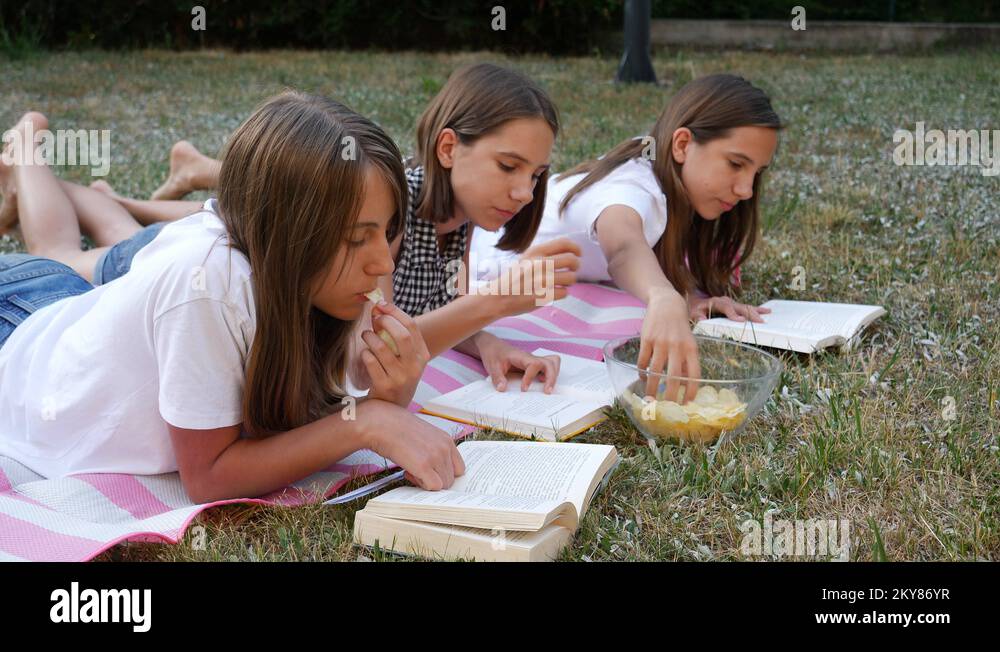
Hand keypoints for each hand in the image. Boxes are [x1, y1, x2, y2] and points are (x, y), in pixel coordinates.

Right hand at [359, 400, 465, 489]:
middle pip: (451, 479)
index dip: (445, 474)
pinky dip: (421, 485)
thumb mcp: (424, 436)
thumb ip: (434, 450)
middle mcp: (444, 448)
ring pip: (443, 485)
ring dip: (427, 483)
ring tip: (412, 470)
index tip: (432, 473)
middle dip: (434, 480)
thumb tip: (435, 470)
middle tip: (418, 472)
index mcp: (446, 440)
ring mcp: (435, 457)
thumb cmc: (396, 428)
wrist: (380, 422)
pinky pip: (433, 487)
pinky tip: (408, 473)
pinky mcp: (423, 466)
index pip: (459, 468)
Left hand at [360, 301, 429, 407]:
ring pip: (382, 348)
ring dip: (370, 336)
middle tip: (374, 319)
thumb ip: (393, 334)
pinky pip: (370, 361)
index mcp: (422, 356)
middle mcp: (414, 367)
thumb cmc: (396, 375)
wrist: (392, 407)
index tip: (382, 305)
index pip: (412, 326)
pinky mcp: (385, 386)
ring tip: (366, 335)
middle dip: (386, 322)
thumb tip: (377, 309)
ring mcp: (400, 378)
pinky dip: (365, 353)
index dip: (395, 312)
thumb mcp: (403, 357)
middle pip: (402, 335)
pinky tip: (365, 354)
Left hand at [476, 333, 560, 392]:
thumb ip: (497, 377)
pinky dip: (550, 375)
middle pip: (550, 363)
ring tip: (547, 389)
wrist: (492, 345)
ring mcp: (533, 361)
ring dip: (553, 375)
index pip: (534, 364)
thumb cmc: (493, 353)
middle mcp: (530, 358)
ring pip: (552, 363)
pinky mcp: (533, 365)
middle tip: (547, 392)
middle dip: (551, 377)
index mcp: (521, 357)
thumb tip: (502, 389)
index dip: (531, 377)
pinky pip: (548, 367)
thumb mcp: (492, 366)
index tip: (523, 389)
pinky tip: (542, 385)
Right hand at [489, 238, 580, 315]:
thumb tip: (570, 252)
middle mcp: (539, 264)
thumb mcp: (526, 259)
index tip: (578, 254)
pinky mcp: (543, 296)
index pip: (564, 243)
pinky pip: (565, 293)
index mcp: (535, 252)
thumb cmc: (515, 278)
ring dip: (570, 281)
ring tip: (562, 283)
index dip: (576, 248)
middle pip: (572, 260)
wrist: (497, 297)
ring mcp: (542, 280)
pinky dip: (562, 293)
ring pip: (571, 278)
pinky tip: (553, 293)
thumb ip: (545, 254)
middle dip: (576, 266)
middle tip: (572, 271)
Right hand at [637, 287, 700, 402]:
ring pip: (655, 372)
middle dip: (670, 396)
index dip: (691, 391)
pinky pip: (643, 361)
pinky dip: (642, 372)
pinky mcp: (646, 340)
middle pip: (674, 377)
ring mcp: (660, 343)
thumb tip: (684, 383)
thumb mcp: (689, 342)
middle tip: (666, 408)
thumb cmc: (680, 326)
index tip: (687, 404)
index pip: (694, 375)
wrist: (666, 304)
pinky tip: (643, 378)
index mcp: (691, 349)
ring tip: (650, 398)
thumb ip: (687, 361)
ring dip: (652, 388)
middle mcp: (677, 346)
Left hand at [688, 295, 770, 322]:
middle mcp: (726, 301)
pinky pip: (747, 307)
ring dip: (756, 311)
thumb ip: (697, 315)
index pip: (726, 308)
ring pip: (745, 306)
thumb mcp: (693, 312)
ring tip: (767, 314)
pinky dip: (757, 309)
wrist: (697, 299)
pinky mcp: (735, 305)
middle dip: (750, 314)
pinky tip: (767, 311)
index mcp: (716, 302)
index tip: (741, 321)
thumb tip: (702, 319)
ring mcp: (731, 302)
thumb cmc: (695, 308)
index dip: (734, 314)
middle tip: (760, 321)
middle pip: (740, 307)